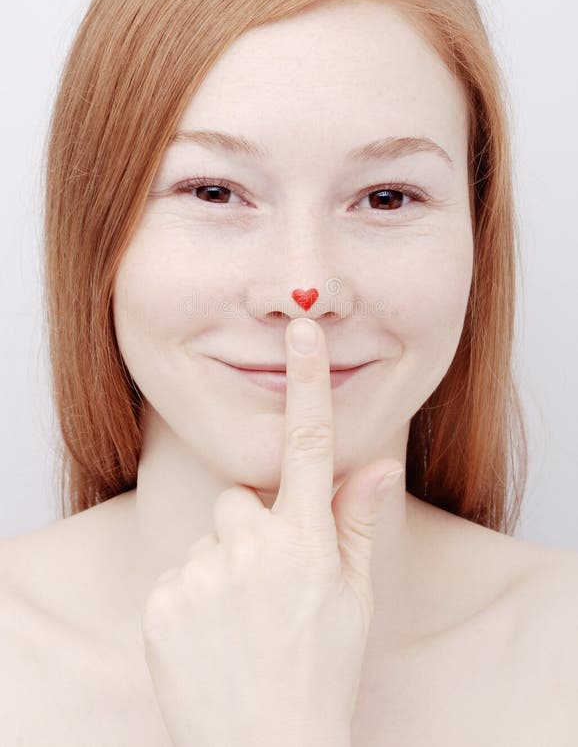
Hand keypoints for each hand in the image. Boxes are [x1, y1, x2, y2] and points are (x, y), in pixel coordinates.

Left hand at [140, 318, 403, 746]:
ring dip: (224, 562)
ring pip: (211, 537)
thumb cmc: (320, 675)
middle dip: (256, 525)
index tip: (301, 333)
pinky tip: (214, 635)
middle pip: (241, 498)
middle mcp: (249, 548)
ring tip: (242, 617)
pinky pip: (181, 572)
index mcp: (304, 543)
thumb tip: (376, 464)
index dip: (307, 383)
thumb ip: (357, 523)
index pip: (308, 445)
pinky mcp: (161, 601)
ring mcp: (200, 574)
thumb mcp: (354, 600)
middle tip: (272, 582)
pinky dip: (195, 595)